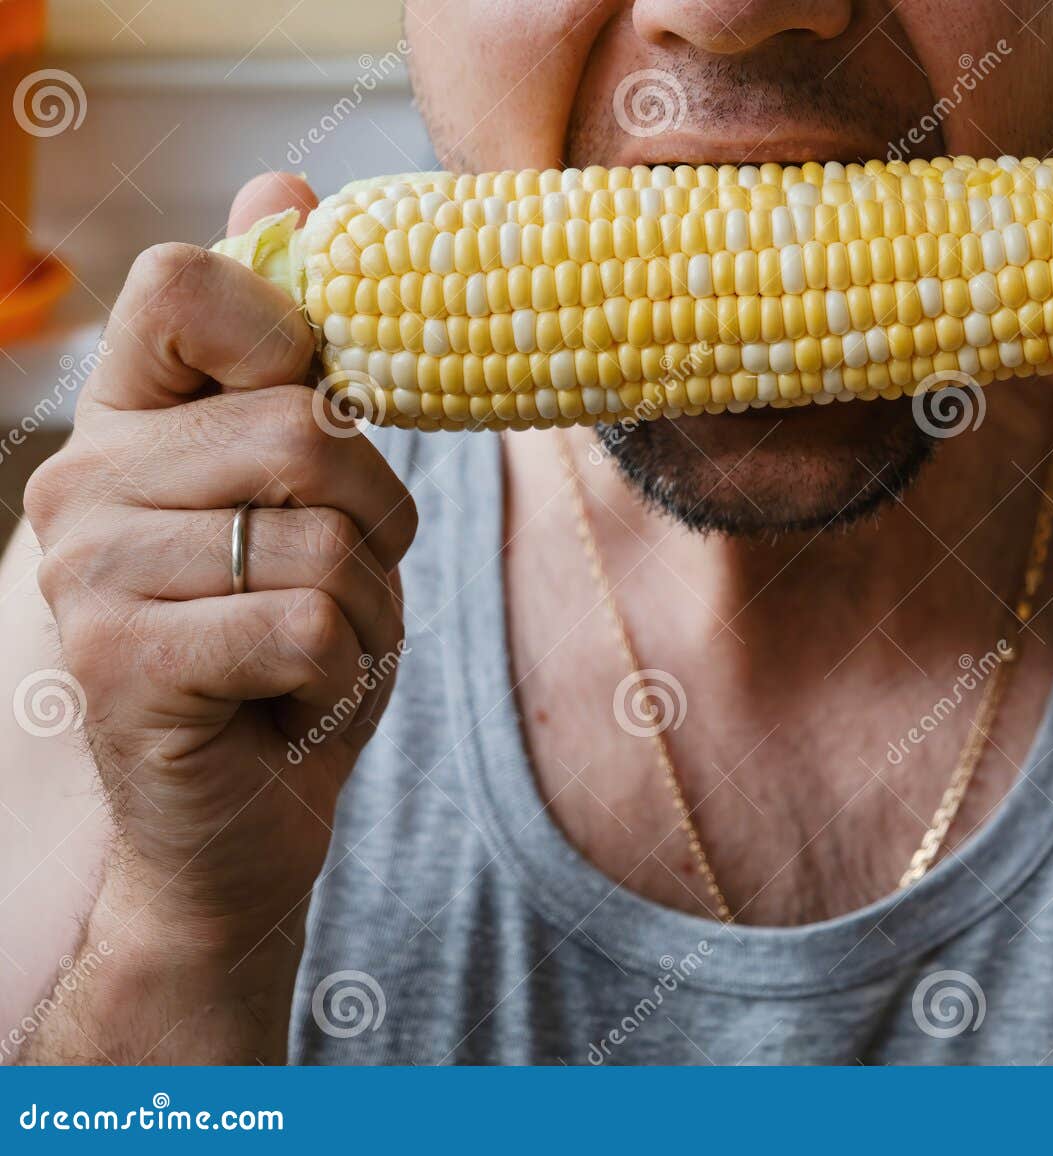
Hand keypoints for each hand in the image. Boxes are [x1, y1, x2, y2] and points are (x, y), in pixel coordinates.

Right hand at [24, 174, 416, 962]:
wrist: (240, 819)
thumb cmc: (284, 650)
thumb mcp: (303, 495)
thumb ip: (284, 355)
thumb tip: (286, 181)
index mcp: (125, 421)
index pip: (187, 280)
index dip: (290, 339)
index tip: (314, 420)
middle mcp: (81, 481)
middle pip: (303, 427)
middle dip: (377, 521)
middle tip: (341, 584)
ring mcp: (86, 573)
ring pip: (322, 536)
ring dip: (370, 609)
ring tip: (316, 649)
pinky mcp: (121, 663)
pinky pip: (310, 623)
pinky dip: (344, 670)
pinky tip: (293, 699)